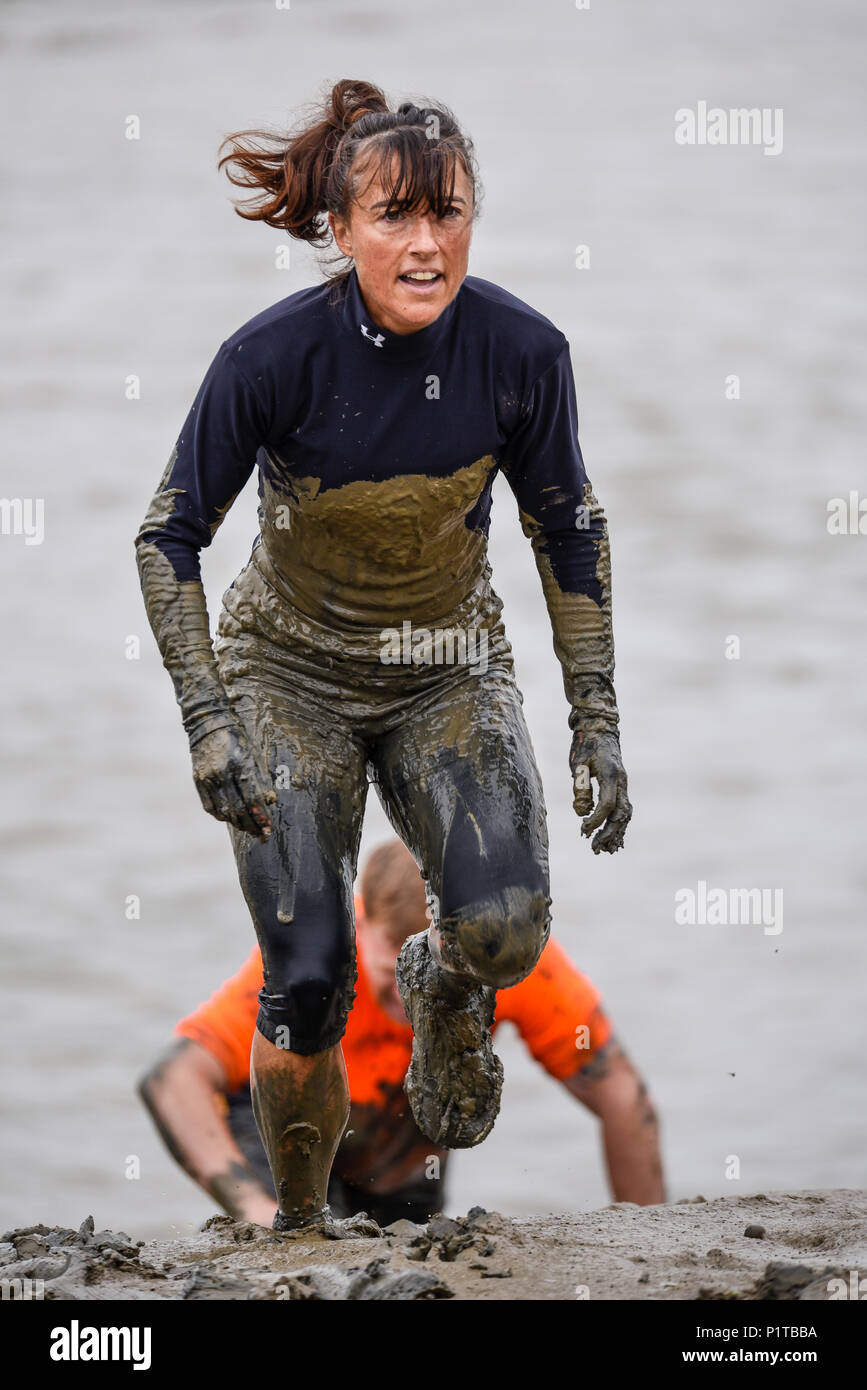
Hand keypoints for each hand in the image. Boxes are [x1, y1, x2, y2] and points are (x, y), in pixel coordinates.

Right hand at [190, 725, 275, 839]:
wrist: (208, 724)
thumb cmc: (237, 739)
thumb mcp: (254, 754)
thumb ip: (262, 779)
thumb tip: (270, 801)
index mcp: (240, 764)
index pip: (252, 798)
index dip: (261, 816)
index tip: (268, 829)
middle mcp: (223, 773)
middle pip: (238, 809)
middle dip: (252, 825)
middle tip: (261, 836)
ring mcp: (208, 778)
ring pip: (223, 811)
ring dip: (238, 824)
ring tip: (249, 829)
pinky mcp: (198, 780)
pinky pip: (210, 807)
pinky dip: (221, 816)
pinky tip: (230, 819)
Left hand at [570, 728, 631, 853]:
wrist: (599, 728)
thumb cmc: (585, 744)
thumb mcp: (578, 763)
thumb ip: (580, 787)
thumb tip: (581, 811)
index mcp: (611, 775)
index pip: (607, 805)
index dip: (596, 820)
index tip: (583, 830)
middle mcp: (621, 781)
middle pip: (621, 814)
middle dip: (609, 833)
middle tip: (594, 848)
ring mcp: (624, 784)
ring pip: (625, 814)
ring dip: (616, 833)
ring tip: (605, 850)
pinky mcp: (621, 786)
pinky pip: (623, 809)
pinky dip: (619, 825)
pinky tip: (613, 839)